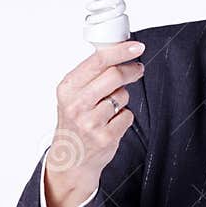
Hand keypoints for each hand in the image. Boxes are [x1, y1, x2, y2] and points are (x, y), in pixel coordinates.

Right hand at [44, 40, 145, 206]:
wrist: (70, 159)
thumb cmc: (74, 122)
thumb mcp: (72, 95)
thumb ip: (91, 75)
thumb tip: (118, 51)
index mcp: (68, 88)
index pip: (97, 61)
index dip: (120, 51)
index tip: (136, 47)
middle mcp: (76, 104)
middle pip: (114, 75)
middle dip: (131, 70)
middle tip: (137, 69)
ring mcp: (91, 122)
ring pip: (122, 95)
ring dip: (122, 98)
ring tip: (110, 107)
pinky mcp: (105, 137)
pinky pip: (127, 115)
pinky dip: (124, 116)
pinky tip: (111, 122)